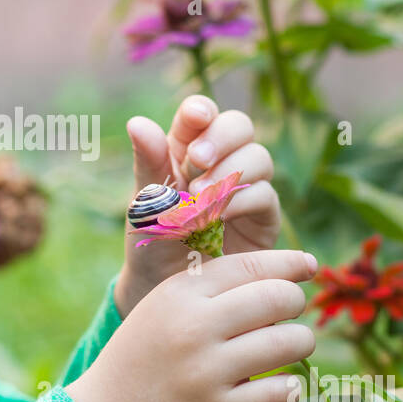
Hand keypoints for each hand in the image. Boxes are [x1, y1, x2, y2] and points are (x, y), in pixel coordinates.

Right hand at [67, 250, 317, 401]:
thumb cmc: (146, 355)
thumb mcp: (165, 306)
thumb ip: (212, 286)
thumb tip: (283, 271)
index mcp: (180, 293)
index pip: (252, 264)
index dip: (289, 264)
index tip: (308, 266)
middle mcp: (194, 327)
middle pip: (278, 298)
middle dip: (296, 303)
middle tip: (291, 315)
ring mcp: (207, 372)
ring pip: (290, 342)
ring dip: (302, 343)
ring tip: (292, 348)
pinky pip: (283, 391)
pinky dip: (291, 387)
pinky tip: (280, 386)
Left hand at [114, 94, 281, 317]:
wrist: (167, 292)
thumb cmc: (151, 242)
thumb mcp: (145, 204)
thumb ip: (148, 164)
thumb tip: (137, 122)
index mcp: (186, 149)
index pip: (201, 114)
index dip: (202, 110)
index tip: (195, 117)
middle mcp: (221, 162)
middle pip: (239, 125)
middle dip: (221, 137)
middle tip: (197, 158)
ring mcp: (247, 187)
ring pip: (258, 157)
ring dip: (230, 171)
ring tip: (199, 198)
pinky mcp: (263, 217)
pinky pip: (265, 195)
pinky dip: (240, 201)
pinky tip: (217, 217)